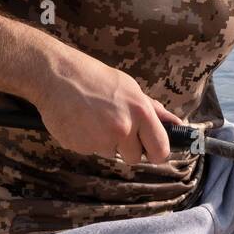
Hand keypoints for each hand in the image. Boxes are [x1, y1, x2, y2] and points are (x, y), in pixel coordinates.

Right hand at [32, 46, 183, 163]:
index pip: (161, 150)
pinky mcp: (82, 147)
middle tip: (114, 127)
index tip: (151, 150)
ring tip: (93, 118)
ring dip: (106, 143)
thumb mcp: (129, 88)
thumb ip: (153, 110)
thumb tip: (177, 124)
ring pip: (112, 154)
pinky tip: (81, 122)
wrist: (55, 75)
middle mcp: (123, 128)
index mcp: (140, 112)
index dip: (156, 152)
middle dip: (128, 148)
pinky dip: (87, 141)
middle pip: (135, 158)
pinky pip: (92, 152)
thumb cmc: (94, 78)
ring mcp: (101, 140)